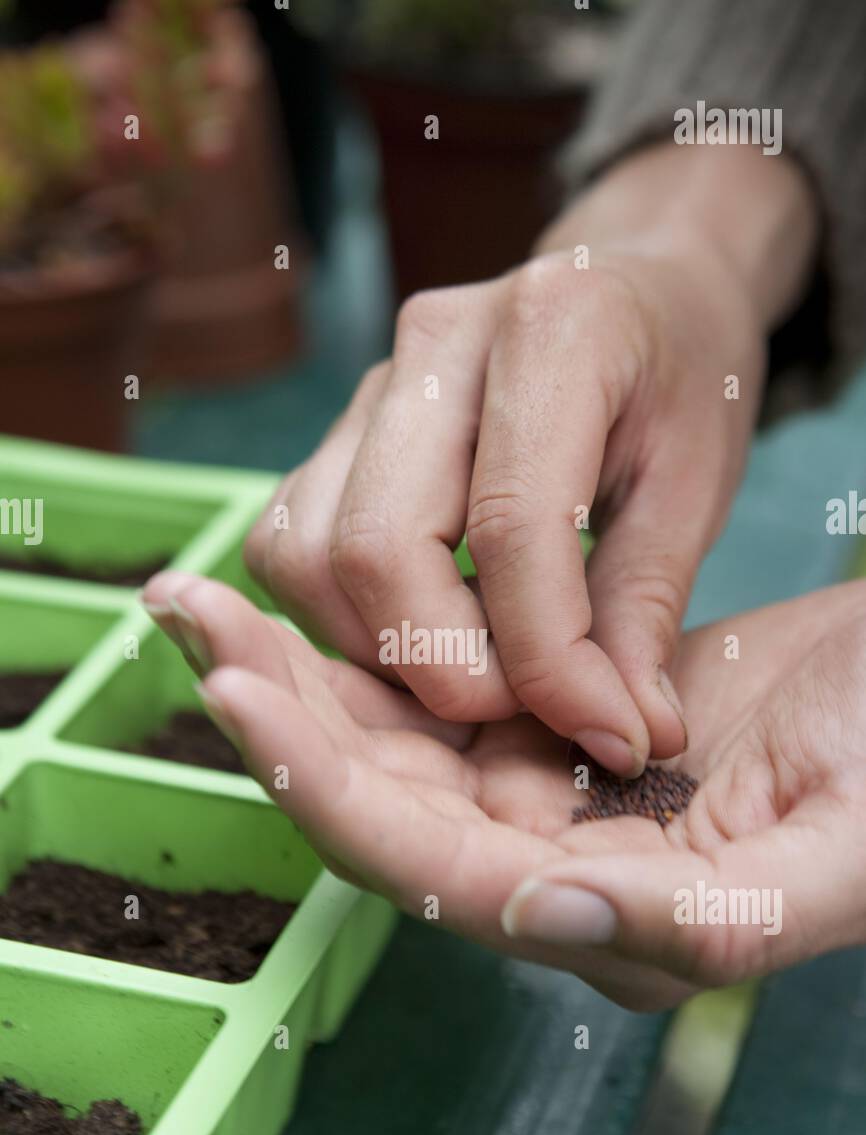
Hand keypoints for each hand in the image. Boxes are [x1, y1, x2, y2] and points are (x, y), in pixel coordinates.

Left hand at [141, 572, 865, 1010]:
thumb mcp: (830, 855)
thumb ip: (695, 923)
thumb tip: (528, 913)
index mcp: (604, 922)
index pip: (425, 862)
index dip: (323, 785)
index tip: (237, 690)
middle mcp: (548, 875)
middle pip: (376, 800)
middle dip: (277, 714)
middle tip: (186, 616)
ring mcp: (542, 801)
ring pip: (388, 744)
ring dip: (295, 672)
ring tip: (203, 600)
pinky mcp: (545, 734)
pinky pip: (428, 697)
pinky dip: (357, 649)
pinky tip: (295, 598)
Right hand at [244, 141, 816, 776]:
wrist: (632, 293)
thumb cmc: (678, 381)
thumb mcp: (699, 485)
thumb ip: (646, 610)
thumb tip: (616, 737)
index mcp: (553, 329)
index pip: (510, 528)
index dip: (549, 661)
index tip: (605, 733)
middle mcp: (432, 344)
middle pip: (375, 549)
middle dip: (447, 670)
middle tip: (528, 707)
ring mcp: (367, 386)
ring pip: (306, 559)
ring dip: (383, 653)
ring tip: (481, 671)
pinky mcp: (332, 434)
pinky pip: (288, 550)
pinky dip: (344, 622)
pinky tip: (429, 633)